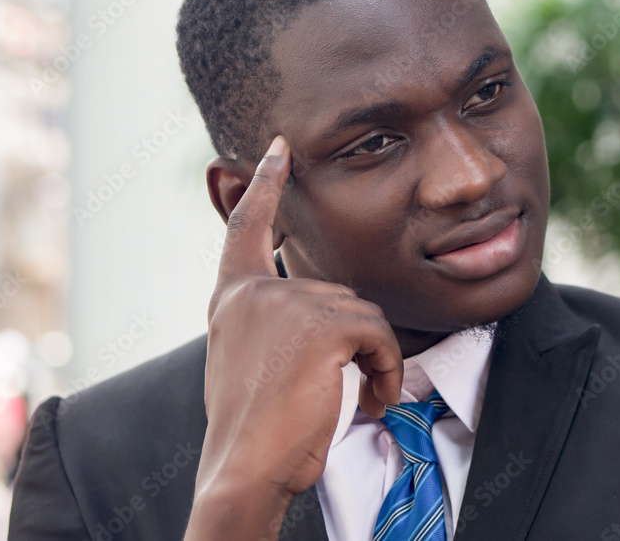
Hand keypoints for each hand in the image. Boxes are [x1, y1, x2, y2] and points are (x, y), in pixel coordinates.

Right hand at [185, 134, 402, 540]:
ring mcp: (285, 304)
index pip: (245, 228)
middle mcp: (254, 292)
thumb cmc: (254, 429)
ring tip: (354, 399)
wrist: (243, 469)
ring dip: (372, 359)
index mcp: (233, 298)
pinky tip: (371, 400)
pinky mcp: (318, 324)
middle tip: (341, 390)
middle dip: (353, 343)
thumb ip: (272, 324)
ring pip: (362, 314)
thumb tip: (323, 318)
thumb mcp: (249, 361)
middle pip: (336, 293)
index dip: (263, 187)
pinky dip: (386, 369)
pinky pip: (378, 333)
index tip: (278, 149)